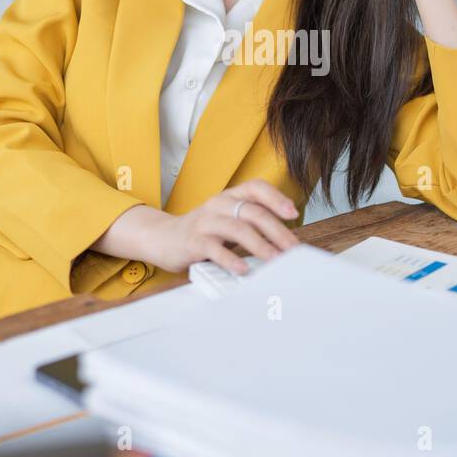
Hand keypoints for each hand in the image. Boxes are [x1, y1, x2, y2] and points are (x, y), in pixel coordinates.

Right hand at [133, 179, 300, 275]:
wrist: (163, 238)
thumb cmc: (203, 231)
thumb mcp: (228, 219)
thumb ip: (251, 223)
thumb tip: (285, 241)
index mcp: (230, 196)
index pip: (256, 187)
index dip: (276, 198)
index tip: (293, 214)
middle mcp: (218, 204)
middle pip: (253, 212)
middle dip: (277, 231)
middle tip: (292, 250)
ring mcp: (205, 222)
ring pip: (237, 228)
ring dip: (260, 245)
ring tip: (274, 260)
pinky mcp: (193, 241)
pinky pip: (214, 249)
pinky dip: (230, 259)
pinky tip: (242, 269)